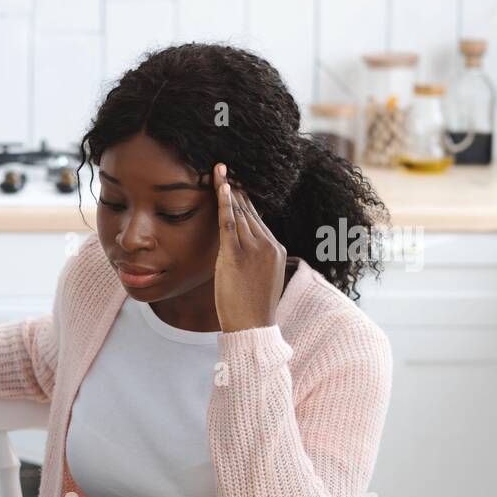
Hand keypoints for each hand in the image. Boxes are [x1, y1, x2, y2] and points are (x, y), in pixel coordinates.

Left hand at [212, 163, 285, 332]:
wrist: (252, 327)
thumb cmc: (250, 308)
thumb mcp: (257, 278)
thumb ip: (251, 259)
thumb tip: (237, 250)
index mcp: (276, 249)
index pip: (258, 218)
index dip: (244, 200)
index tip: (235, 184)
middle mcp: (269, 244)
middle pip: (250, 211)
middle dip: (236, 190)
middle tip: (224, 169)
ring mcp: (255, 249)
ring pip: (240, 214)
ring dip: (229, 191)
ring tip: (219, 171)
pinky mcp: (238, 255)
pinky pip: (230, 224)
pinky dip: (225, 204)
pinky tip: (221, 187)